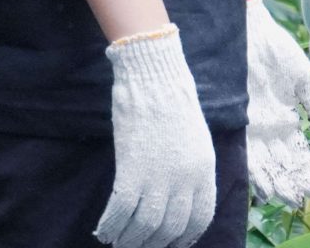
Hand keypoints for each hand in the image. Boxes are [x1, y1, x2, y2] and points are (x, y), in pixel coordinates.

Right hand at [97, 29, 218, 247]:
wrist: (153, 78)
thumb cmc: (173, 102)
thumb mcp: (197, 139)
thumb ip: (192, 169)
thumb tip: (182, 198)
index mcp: (204, 170)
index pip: (200, 218)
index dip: (185, 237)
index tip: (172, 243)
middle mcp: (184, 178)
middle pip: (171, 227)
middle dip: (155, 243)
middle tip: (141, 245)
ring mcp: (158, 176)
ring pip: (145, 225)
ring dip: (131, 240)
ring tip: (121, 243)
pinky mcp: (132, 170)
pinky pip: (122, 210)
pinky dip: (112, 225)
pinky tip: (105, 230)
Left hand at [243, 0, 309, 206]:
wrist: (245, 33)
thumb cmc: (276, 51)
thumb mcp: (304, 80)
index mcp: (286, 124)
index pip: (305, 157)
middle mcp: (269, 134)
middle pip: (288, 168)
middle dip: (304, 184)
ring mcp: (252, 133)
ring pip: (269, 169)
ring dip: (282, 186)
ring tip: (296, 199)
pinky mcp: (236, 127)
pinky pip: (246, 158)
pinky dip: (257, 175)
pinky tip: (269, 189)